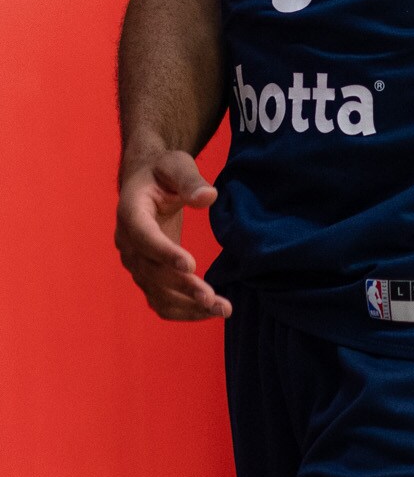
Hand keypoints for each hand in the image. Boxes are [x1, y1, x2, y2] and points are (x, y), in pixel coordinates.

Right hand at [114, 150, 231, 321]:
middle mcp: (128, 242)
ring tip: (221, 310)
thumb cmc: (164, 170)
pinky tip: (210, 312)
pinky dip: (183, 310)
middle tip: (213, 298)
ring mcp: (136, 262)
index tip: (190, 265)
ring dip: (187, 306)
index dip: (164, 253)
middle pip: (152, 272)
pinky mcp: (148, 273)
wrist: (148, 181)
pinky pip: (160, 299)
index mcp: (131, 212)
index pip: (144, 237)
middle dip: (182, 287)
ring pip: (156, 292)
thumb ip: (190, 180)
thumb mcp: (177, 164)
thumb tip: (208, 197)